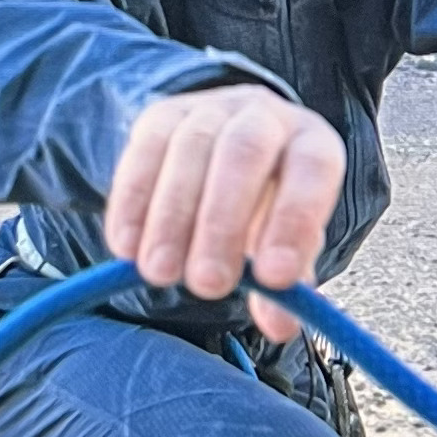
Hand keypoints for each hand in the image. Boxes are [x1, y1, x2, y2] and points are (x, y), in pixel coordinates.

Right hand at [106, 86, 343, 340]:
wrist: (226, 145)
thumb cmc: (266, 204)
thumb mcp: (284, 236)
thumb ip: (285, 276)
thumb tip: (281, 327)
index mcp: (310, 143)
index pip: (311, 170)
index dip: (294, 221)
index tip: (274, 279)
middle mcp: (263, 115)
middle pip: (243, 154)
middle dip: (222, 223)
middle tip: (206, 285)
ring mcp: (209, 109)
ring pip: (189, 150)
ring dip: (170, 217)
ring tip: (159, 274)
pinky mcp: (161, 116)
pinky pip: (142, 153)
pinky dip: (132, 203)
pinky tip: (125, 247)